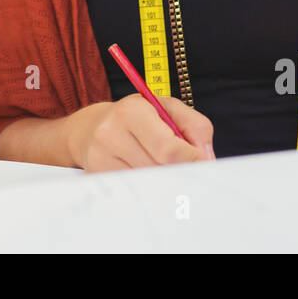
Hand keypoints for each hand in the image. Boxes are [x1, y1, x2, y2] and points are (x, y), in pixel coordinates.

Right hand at [70, 95, 214, 171]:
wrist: (92, 128)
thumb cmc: (139, 117)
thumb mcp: (168, 108)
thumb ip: (195, 127)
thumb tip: (206, 159)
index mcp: (132, 111)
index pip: (169, 149)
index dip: (192, 159)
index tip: (201, 161)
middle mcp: (111, 134)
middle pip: (160, 170)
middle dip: (179, 170)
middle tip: (185, 166)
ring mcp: (101, 158)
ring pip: (149, 183)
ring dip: (164, 178)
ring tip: (162, 165)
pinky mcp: (98, 176)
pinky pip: (136, 190)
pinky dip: (149, 185)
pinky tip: (146, 173)